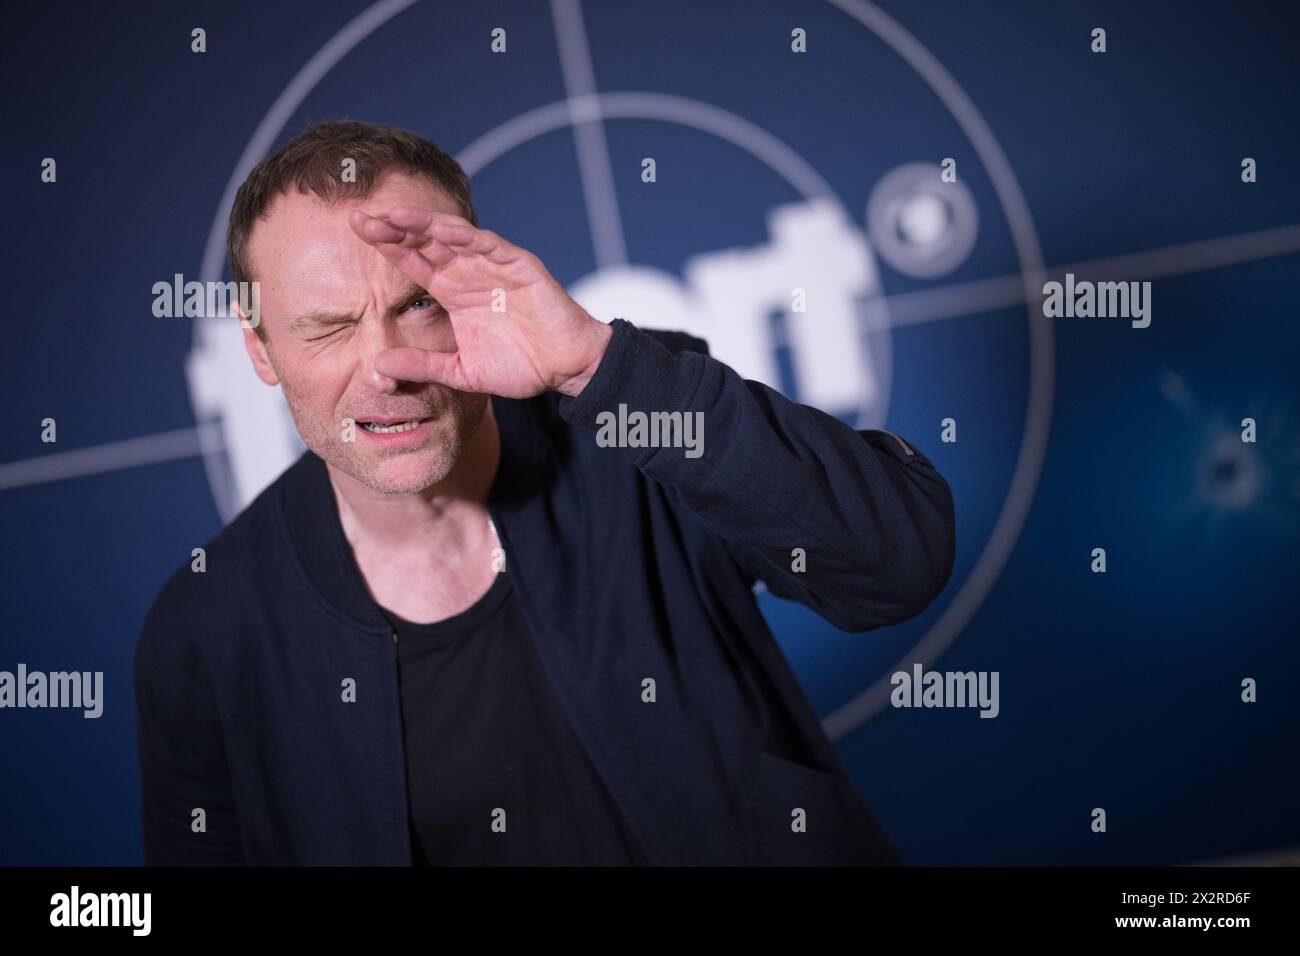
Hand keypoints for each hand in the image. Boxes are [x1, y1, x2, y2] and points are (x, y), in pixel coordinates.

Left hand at [349, 207, 611, 397]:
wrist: (567, 368)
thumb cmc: (522, 366)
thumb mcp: (461, 371)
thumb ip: (422, 366)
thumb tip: (378, 366)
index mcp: (454, 292)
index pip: (413, 261)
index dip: (386, 246)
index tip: (355, 232)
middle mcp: (469, 272)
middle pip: (425, 242)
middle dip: (394, 229)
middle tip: (360, 219)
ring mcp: (494, 266)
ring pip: (453, 236)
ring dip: (424, 225)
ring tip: (394, 217)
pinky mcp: (520, 265)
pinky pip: (489, 245)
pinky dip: (466, 236)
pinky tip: (441, 229)